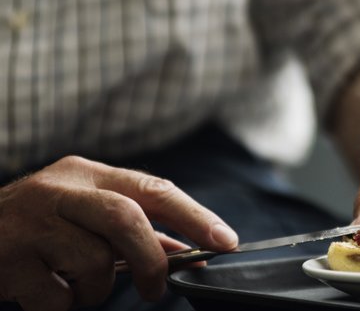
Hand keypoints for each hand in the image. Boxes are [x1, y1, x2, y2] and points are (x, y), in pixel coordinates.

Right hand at [0, 156, 237, 309]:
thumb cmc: (38, 227)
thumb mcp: (84, 214)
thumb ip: (135, 228)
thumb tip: (191, 250)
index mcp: (87, 174)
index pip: (153, 189)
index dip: (195, 215)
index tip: (226, 241)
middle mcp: (60, 190)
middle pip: (126, 219)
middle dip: (151, 258)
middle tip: (157, 288)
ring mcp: (32, 222)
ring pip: (93, 262)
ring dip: (97, 288)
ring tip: (77, 285)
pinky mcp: (9, 259)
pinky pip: (57, 296)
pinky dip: (64, 304)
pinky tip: (47, 291)